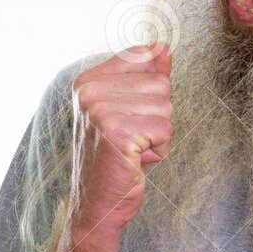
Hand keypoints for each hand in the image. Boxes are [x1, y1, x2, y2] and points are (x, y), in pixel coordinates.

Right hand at [68, 44, 173, 234]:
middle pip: (160, 83)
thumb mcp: (129, 110)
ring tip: (132, 150)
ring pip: (166, 107)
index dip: (148, 91)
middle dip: (157, 116)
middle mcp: (88, 91)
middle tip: (130, 139)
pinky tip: (134, 161)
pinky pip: (164, 129)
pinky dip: (158, 150)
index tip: (127, 116)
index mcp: (87, 81)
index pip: (143, 57)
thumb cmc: (114, 158)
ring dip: (158, 134)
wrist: (96, 204)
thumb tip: (163, 47)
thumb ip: (145, 75)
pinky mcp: (116, 132)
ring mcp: (100, 110)